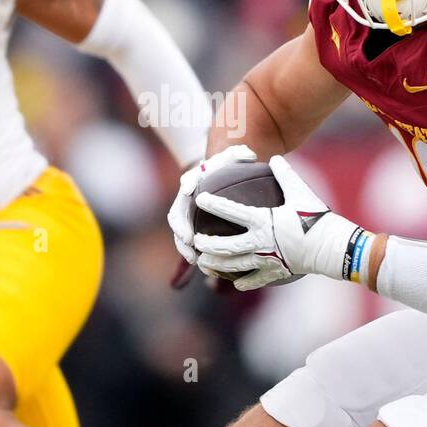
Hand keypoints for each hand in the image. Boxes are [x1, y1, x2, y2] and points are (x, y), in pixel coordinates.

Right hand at [167, 143, 258, 287]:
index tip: (188, 196)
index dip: (187, 190)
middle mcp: (186, 201)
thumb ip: (239, 154)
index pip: (186, 184)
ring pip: (182, 235)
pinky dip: (196, 259)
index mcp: (193, 182)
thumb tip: (249, 153)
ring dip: (185, 249)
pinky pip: (193, 247)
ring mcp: (189, 216)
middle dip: (181, 231)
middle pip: (178, 216)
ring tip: (195, 261)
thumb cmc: (230, 164)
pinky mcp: (195, 230)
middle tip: (188, 242)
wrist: (223, 173)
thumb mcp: (235, 156)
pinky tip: (209, 273)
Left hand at [192, 154, 364, 290]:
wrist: (332, 247)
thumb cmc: (315, 217)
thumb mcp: (300, 192)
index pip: (232, 212)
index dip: (215, 204)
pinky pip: (256, 279)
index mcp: (263, 221)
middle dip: (209, 244)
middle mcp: (260, 242)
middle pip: (227, 246)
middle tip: (196, 241)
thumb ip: (284, 174)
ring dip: (218, 265)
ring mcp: (267, 259)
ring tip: (204, 264)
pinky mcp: (276, 271)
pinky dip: (244, 282)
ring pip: (235, 265)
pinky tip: (235, 284)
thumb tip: (275, 158)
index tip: (200, 200)